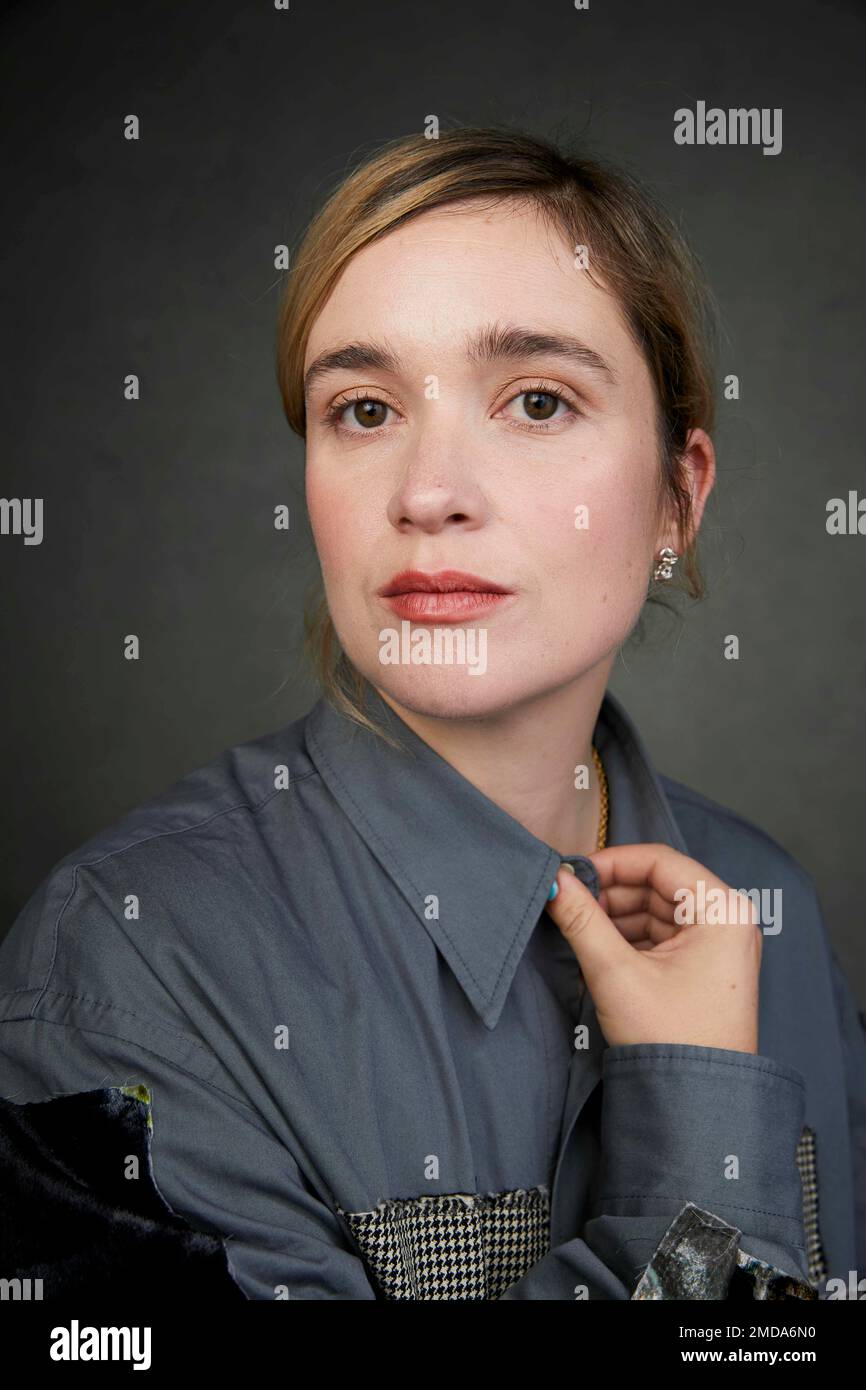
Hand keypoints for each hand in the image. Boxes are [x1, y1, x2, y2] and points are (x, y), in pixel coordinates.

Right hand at [545, 843, 761, 1051]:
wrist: (697, 1105)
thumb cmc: (671, 1040)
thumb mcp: (616, 972)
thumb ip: (581, 920)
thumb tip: (553, 882)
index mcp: (722, 911)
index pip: (660, 861)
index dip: (611, 862)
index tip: (572, 873)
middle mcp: (728, 920)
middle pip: (658, 884)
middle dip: (610, 892)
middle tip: (568, 902)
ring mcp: (719, 944)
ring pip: (657, 909)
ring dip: (616, 915)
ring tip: (578, 928)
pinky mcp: (706, 966)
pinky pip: (662, 934)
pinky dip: (630, 936)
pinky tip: (599, 947)